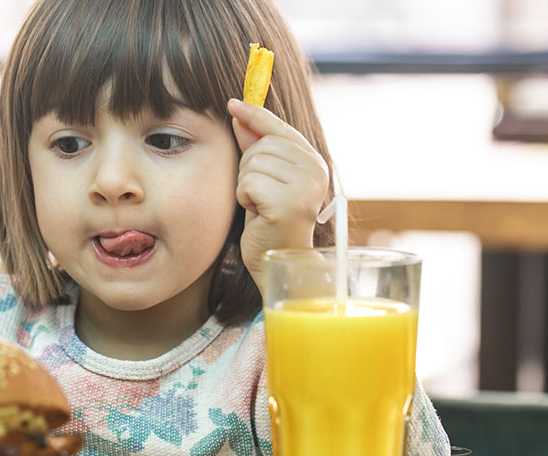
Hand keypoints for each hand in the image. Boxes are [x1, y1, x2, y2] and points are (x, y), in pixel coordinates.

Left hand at [227, 98, 329, 290]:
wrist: (278, 261)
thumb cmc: (269, 223)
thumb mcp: (263, 180)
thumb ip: (256, 148)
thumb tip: (240, 116)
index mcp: (313, 162)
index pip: (279, 128)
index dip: (255, 115)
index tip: (232, 103)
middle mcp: (315, 170)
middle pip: (261, 145)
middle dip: (248, 169)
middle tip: (258, 195)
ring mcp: (305, 186)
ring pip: (252, 164)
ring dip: (245, 186)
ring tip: (260, 206)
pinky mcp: (289, 202)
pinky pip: (248, 183)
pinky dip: (244, 199)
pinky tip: (258, 214)